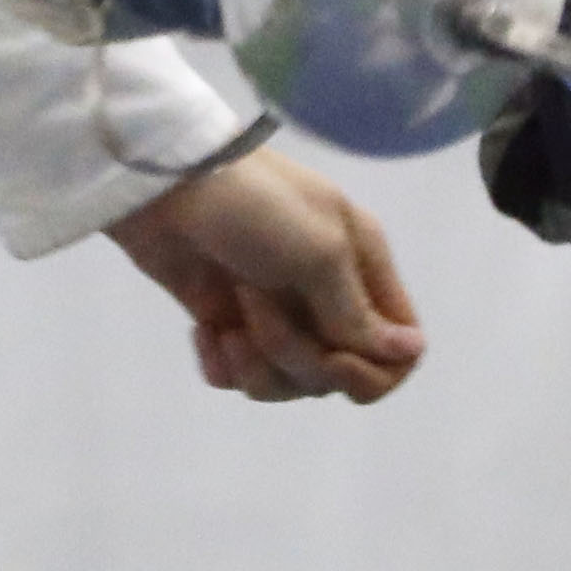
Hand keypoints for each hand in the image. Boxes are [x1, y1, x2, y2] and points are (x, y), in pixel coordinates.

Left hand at [110, 150, 425, 402]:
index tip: (335, 358)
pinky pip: (240, 378)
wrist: (159, 186)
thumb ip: (359, 314)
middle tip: (256, 306)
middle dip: (297, 356)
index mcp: (361, 269)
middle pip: (338, 373)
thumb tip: (410, 354)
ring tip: (225, 327)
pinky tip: (204, 331)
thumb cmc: (252, 206)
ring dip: (257, 366)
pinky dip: (222, 366)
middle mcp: (326, 296)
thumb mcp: (318, 252)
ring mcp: (276, 314)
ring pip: (289, 383)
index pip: (397, 350)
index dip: (372, 369)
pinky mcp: (227, 325)